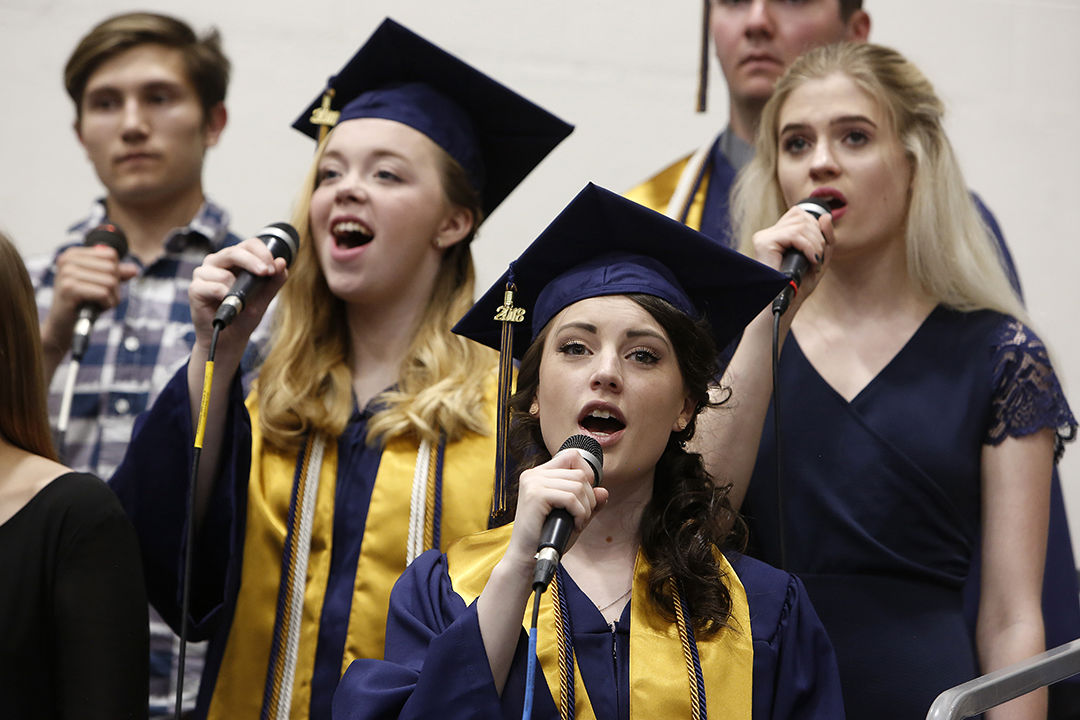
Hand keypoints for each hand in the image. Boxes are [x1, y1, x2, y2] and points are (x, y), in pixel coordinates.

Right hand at [40, 244, 138, 357]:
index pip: (111, 255)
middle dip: (115, 288)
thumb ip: (116, 274)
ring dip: (111, 298)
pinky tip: (96, 308)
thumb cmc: (81, 301)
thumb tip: (134, 269)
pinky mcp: (68, 288)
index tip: (102, 284)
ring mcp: (66, 273)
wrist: (62, 323)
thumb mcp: (99, 284)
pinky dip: (106, 304)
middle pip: (112, 268)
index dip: (115, 272)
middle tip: (101, 298)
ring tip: (97, 303)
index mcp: (73, 254)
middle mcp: (67, 260)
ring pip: (110, 282)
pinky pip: (104, 293)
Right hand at [188, 237, 287, 359]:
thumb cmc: (244, 315)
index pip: (248, 244)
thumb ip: (274, 281)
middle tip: (266, 272)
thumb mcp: (264, 298)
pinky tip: (226, 303)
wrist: (230, 338)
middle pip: (234, 251)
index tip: (273, 267)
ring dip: (236, 288)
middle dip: (253, 261)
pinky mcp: (195, 289)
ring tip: (239, 303)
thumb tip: (282, 263)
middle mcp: (217, 262)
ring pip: (223, 272)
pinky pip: (212, 287)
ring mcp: (203, 274)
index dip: (262, 252)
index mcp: (234, 260)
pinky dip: (223, 295)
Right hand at [502, 449, 609, 574]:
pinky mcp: (535, 495)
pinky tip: (575, 525)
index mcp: (539, 474)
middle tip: (582, 517)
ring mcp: (533, 482)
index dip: (586, 474)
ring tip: (578, 522)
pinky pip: (571, 497)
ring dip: (586, 508)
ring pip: (578, 485)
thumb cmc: (548, 538)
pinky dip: (580, 513)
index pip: (571, 456)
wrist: (526, 558)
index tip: (585, 498)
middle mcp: (534, 474)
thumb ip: (588, 502)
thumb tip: (603, 491)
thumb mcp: (573, 516)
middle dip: (589, 498)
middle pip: (579, 473)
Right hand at [751, 206, 833, 307]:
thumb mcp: (819, 258)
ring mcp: (765, 237)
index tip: (818, 250)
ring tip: (814, 261)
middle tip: (817, 259)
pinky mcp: (764, 243)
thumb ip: (825, 238)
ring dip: (815, 244)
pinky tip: (811, 260)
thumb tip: (826, 216)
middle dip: (818, 237)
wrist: (783, 304)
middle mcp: (769, 233)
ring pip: (800, 224)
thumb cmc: (798, 285)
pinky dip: (809, 247)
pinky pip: (794, 234)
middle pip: (802, 217)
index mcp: (778, 234)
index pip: (800, 214)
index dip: (816, 227)